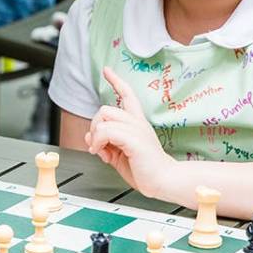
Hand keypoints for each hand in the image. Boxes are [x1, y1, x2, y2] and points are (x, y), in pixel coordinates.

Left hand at [85, 67, 175, 197]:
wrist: (163, 182)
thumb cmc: (145, 170)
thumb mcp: (119, 155)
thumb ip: (105, 145)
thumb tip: (89, 138)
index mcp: (136, 124)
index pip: (127, 95)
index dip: (116, 81)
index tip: (107, 71)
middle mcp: (137, 123)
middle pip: (106, 109)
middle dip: (94, 126)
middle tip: (97, 144)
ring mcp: (137, 130)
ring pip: (104, 118)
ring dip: (95, 135)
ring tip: (100, 151)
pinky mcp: (135, 140)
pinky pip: (107, 131)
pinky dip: (98, 142)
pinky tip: (101, 153)